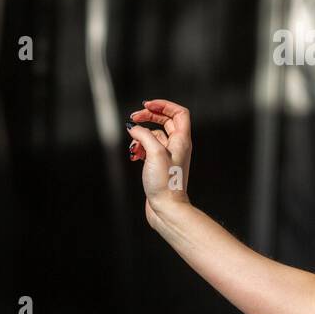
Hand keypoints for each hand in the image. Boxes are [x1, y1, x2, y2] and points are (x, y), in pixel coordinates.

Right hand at [126, 98, 192, 227]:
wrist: (167, 208)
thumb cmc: (166, 183)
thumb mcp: (154, 153)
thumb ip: (144, 135)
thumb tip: (133, 128)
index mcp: (182, 140)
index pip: (179, 112)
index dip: (164, 105)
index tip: (147, 105)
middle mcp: (178, 146)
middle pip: (165, 121)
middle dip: (148, 117)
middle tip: (133, 119)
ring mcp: (169, 156)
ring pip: (155, 136)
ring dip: (141, 135)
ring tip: (133, 144)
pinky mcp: (160, 166)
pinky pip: (149, 149)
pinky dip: (140, 148)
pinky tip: (134, 155)